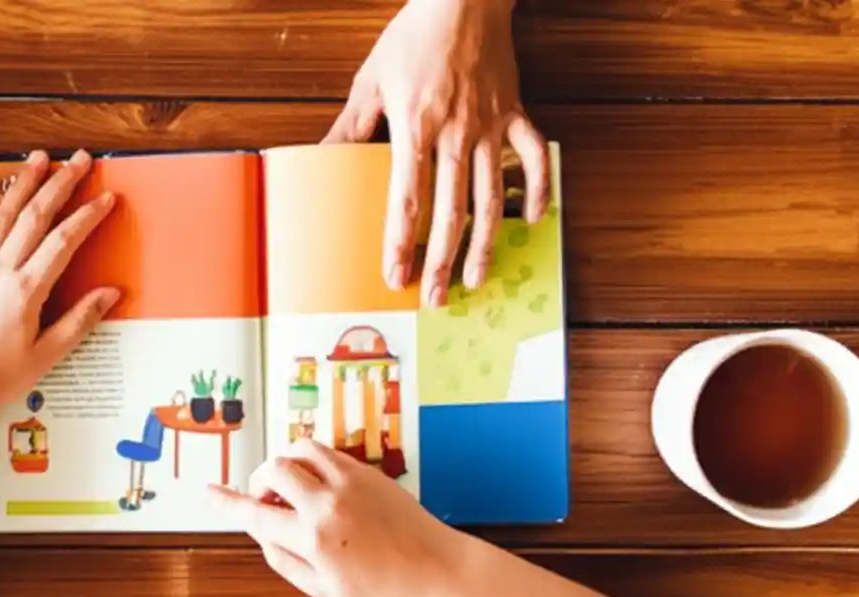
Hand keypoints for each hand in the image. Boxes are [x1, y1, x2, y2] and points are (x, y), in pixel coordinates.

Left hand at [0, 150, 118, 422]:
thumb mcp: (46, 355)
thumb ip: (79, 320)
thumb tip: (110, 294)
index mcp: (26, 290)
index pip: (64, 241)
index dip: (87, 216)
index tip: (106, 197)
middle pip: (35, 216)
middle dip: (60, 184)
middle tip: (79, 160)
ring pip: (1, 216)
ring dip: (21, 184)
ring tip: (37, 159)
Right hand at [207, 439, 458, 596]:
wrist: (429, 565)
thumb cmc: (377, 583)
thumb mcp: (321, 588)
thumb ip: (283, 560)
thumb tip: (260, 532)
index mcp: (312, 539)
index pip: (256, 515)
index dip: (226, 503)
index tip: (207, 493)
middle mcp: (327, 505)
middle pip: (274, 471)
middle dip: (260, 481)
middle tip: (267, 499)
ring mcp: (348, 482)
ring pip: (299, 449)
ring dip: (285, 463)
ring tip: (291, 486)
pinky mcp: (364, 470)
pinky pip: (325, 451)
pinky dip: (310, 461)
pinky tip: (316, 482)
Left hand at [325, 0, 549, 305]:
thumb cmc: (413, 36)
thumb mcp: (371, 79)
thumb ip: (350, 126)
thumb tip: (320, 158)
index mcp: (415, 125)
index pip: (406, 197)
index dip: (399, 242)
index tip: (394, 276)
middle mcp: (455, 132)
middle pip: (449, 211)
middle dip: (440, 259)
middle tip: (434, 297)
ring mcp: (490, 125)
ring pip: (491, 196)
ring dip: (484, 243)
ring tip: (475, 278)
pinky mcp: (516, 113)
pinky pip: (534, 158)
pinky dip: (538, 189)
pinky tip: (533, 220)